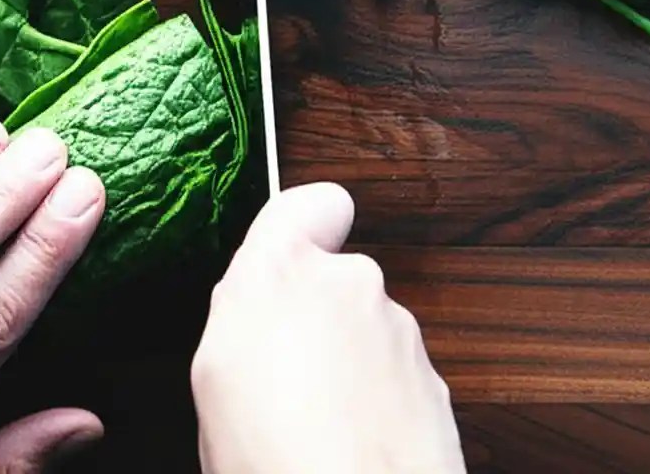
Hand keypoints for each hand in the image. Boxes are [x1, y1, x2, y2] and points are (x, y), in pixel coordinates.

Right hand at [191, 184, 465, 473]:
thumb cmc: (271, 457)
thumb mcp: (214, 374)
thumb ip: (243, 315)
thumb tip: (257, 306)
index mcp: (282, 271)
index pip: (312, 201)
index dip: (306, 224)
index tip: (291, 256)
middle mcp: (350, 285)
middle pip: (337, 275)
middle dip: (318, 314)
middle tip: (284, 373)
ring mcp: (399, 331)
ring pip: (367, 327)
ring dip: (348, 361)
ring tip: (315, 421)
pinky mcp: (435, 379)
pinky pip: (396, 372)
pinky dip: (379, 397)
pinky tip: (349, 440)